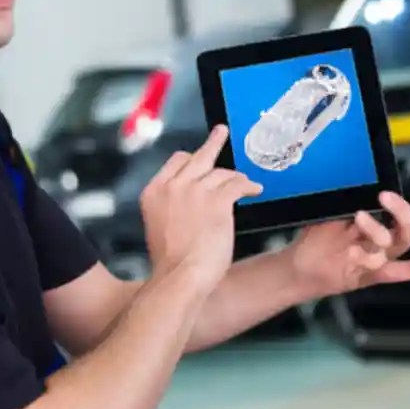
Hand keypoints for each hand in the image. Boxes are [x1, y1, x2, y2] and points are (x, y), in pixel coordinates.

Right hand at [139, 126, 262, 293]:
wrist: (180, 277)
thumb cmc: (172, 263)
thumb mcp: (159, 227)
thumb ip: (171, 208)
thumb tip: (190, 204)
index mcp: (154, 192)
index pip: (176, 162)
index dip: (191, 159)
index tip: (198, 157)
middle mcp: (173, 186)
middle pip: (198, 157)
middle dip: (213, 143)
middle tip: (221, 131)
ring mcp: (195, 191)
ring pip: (221, 172)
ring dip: (236, 177)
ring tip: (246, 181)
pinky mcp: (218, 201)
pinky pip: (237, 184)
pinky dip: (249, 186)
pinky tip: (255, 189)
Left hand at [286, 191, 409, 297]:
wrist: (296, 268)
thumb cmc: (313, 239)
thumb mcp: (325, 215)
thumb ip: (342, 204)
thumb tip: (351, 183)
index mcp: (370, 220)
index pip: (393, 208)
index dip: (395, 200)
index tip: (384, 190)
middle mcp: (377, 238)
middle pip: (403, 226)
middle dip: (399, 211)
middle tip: (384, 197)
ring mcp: (375, 257)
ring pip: (392, 245)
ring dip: (375, 235)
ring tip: (354, 235)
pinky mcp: (369, 275)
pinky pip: (397, 271)